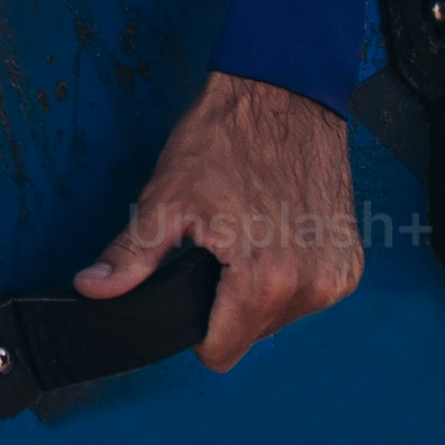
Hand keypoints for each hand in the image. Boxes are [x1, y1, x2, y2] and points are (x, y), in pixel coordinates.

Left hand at [74, 70, 363, 368]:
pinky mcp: (351, 260)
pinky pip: (309, 291)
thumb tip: (92, 290)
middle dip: (227, 302)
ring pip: (280, 315)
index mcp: (265, 281)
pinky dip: (289, 272)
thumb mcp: (166, 199)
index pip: (221, 352)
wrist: (284, 92)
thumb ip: (131, 257)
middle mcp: (311, 286)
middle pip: (250, 334)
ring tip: (247, 232)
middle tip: (217, 246)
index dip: (195, 328)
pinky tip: (275, 230)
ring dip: (260, 287)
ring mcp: (337, 273)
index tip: (190, 290)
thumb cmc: (227, 137)